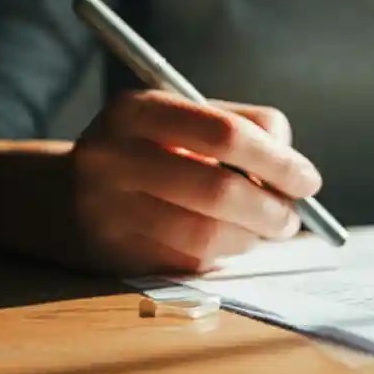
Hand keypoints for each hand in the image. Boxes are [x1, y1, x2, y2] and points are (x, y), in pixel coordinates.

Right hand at [70, 91, 322, 273]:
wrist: (64, 196)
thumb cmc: (153, 149)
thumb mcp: (187, 117)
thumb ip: (249, 126)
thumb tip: (293, 169)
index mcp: (137, 111)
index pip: (224, 133)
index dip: (277, 161)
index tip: (308, 181)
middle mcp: (113, 159)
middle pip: (218, 191)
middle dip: (271, 209)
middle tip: (293, 217)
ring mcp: (108, 212)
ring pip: (206, 235)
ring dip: (251, 238)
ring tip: (265, 230)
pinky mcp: (114, 256)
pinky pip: (189, 262)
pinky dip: (223, 255)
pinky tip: (226, 241)